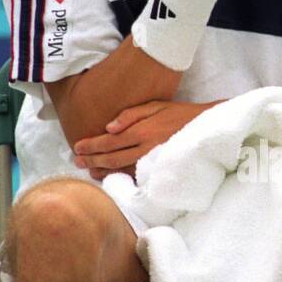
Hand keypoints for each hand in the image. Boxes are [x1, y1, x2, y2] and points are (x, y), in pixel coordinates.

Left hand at [72, 101, 210, 178]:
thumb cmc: (179, 113)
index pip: (109, 141)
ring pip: (121, 169)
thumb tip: (109, 127)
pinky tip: (111, 177)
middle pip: (112, 157)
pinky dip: (120, 177)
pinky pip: (135, 175)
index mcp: (142, 131)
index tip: (77, 147)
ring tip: (89, 171)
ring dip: (103, 171)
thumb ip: (130, 115)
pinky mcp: (159, 168)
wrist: (205, 127)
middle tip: (77, 161)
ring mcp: (153, 161)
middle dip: (92, 160)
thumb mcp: (155, 105)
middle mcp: (145, 148)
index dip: (91, 145)